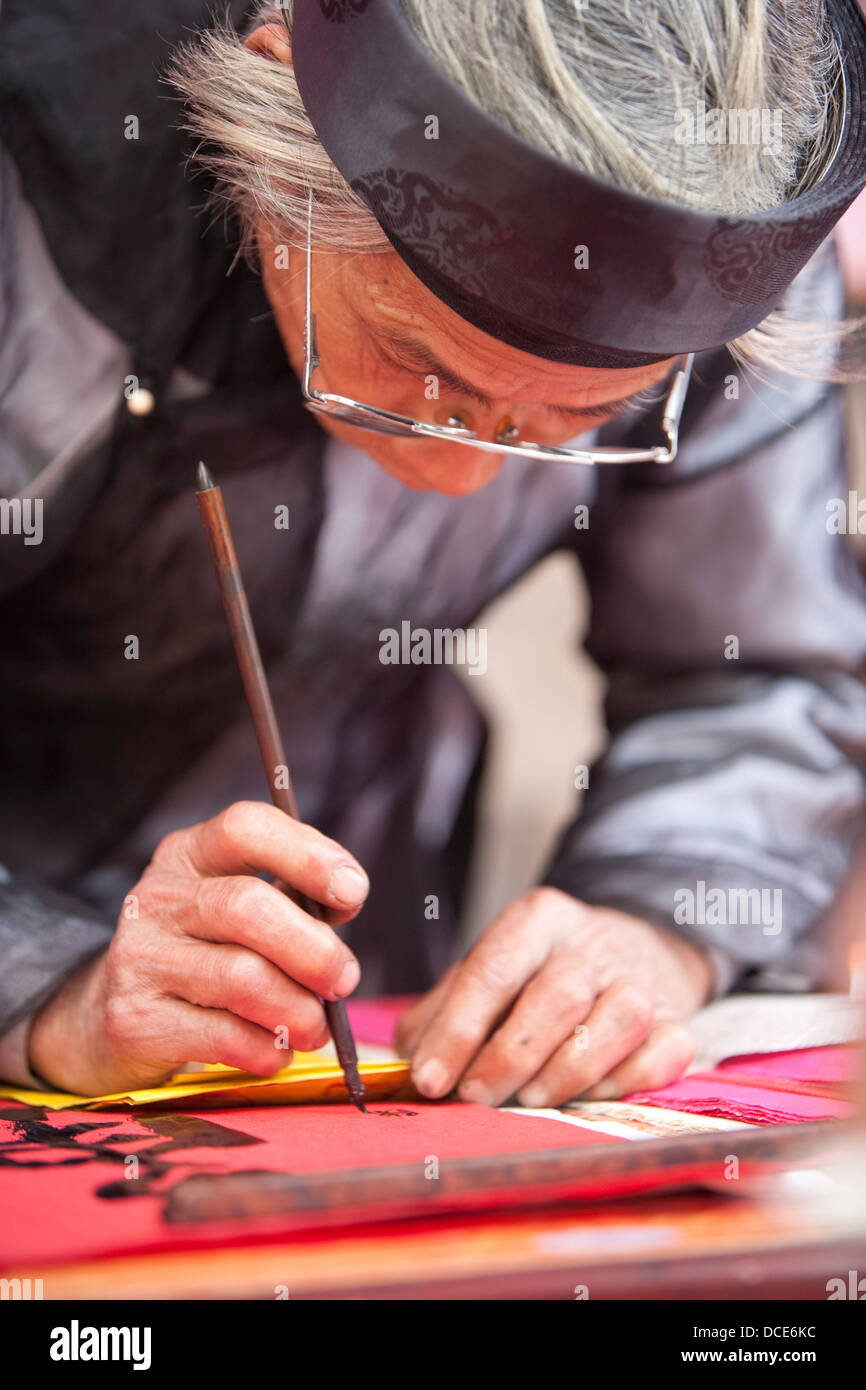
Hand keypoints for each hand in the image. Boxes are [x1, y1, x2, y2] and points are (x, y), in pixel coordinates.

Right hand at [28, 801, 368, 1094]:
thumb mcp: (236, 909)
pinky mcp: (134, 1020)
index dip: (309, 855)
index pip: (246, 828)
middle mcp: (156, 897)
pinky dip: (267, 1048)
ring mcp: (140, 958)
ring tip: (315, 1026)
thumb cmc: (204, 953)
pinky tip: (278, 1050)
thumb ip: (291, 899)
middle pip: (248, 907)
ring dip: (298, 1009)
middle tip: (345, 980)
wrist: (116, 1015)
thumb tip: (344, 902)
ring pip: (241, 978)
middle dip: (314, 949)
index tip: (354, 893)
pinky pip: (223, 1036)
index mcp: (189, 854)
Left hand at [396, 888, 711, 1107]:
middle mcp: (593, 940)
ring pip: (616, 1020)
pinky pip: (663, 1051)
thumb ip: (441, 1016)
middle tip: (475, 1097)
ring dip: (567, 1070)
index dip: (457, 1030)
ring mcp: (641, 978)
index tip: (430, 1080)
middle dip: (508, 1056)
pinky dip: (626, 1080)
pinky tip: (588, 1098)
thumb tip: (415, 1068)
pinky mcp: (677, 1018)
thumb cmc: (535, 975)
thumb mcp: (483, 975)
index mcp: (537, 919)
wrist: (626, 951)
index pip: (493, 970)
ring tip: (527, 1100)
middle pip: (556, 996)